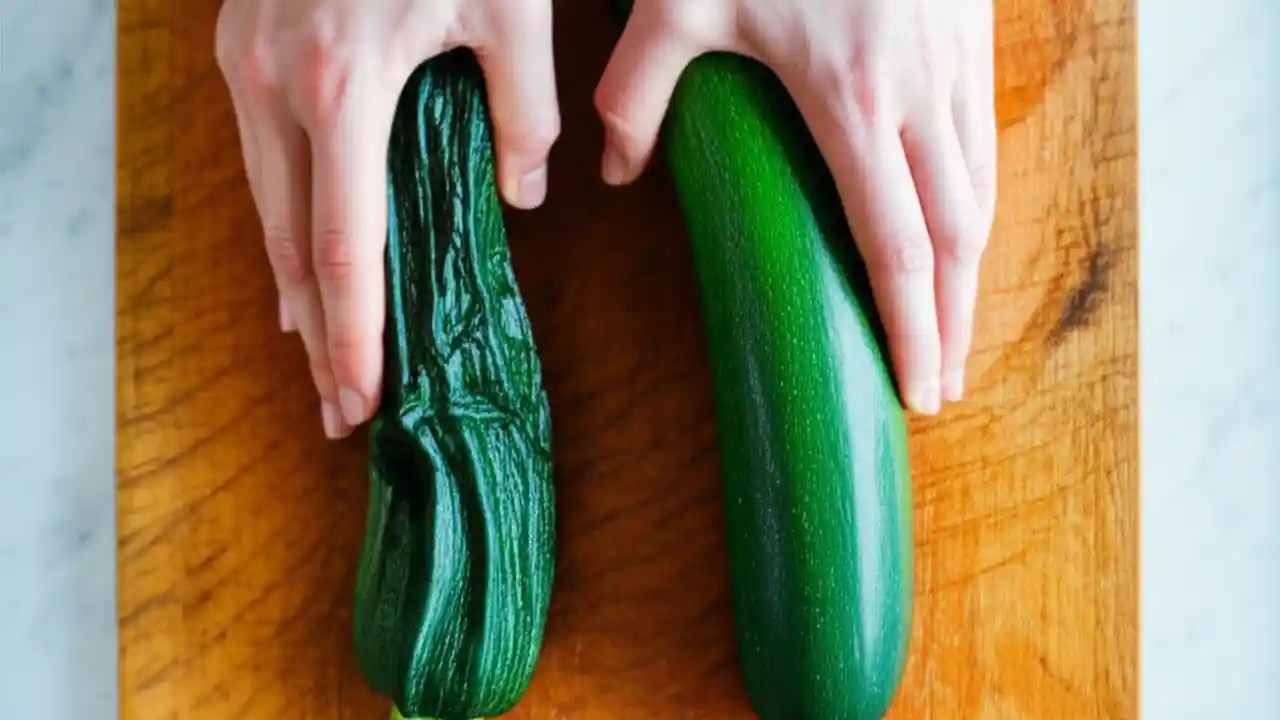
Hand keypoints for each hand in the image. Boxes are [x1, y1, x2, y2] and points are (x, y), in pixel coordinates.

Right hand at [216, 0, 558, 437]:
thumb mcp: (511, 9)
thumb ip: (525, 112)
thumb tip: (523, 197)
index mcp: (343, 90)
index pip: (343, 248)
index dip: (353, 335)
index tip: (361, 399)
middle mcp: (274, 85)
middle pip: (286, 243)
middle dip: (317, 334)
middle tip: (340, 406)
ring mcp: (245, 60)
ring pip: (263, 202)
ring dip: (291, 283)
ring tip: (320, 352)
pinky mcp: (242, 40)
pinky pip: (260, 153)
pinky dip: (282, 215)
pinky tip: (300, 253)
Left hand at [595, 0, 995, 413]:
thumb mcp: (680, 0)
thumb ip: (637, 93)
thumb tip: (612, 172)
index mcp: (852, 101)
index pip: (895, 245)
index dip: (910, 326)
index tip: (917, 389)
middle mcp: (920, 94)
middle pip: (957, 237)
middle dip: (953, 321)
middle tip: (941, 385)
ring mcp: (955, 61)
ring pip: (983, 190)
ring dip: (974, 269)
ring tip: (954, 326)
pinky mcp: (969, 32)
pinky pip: (983, 138)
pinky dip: (978, 199)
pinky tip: (961, 227)